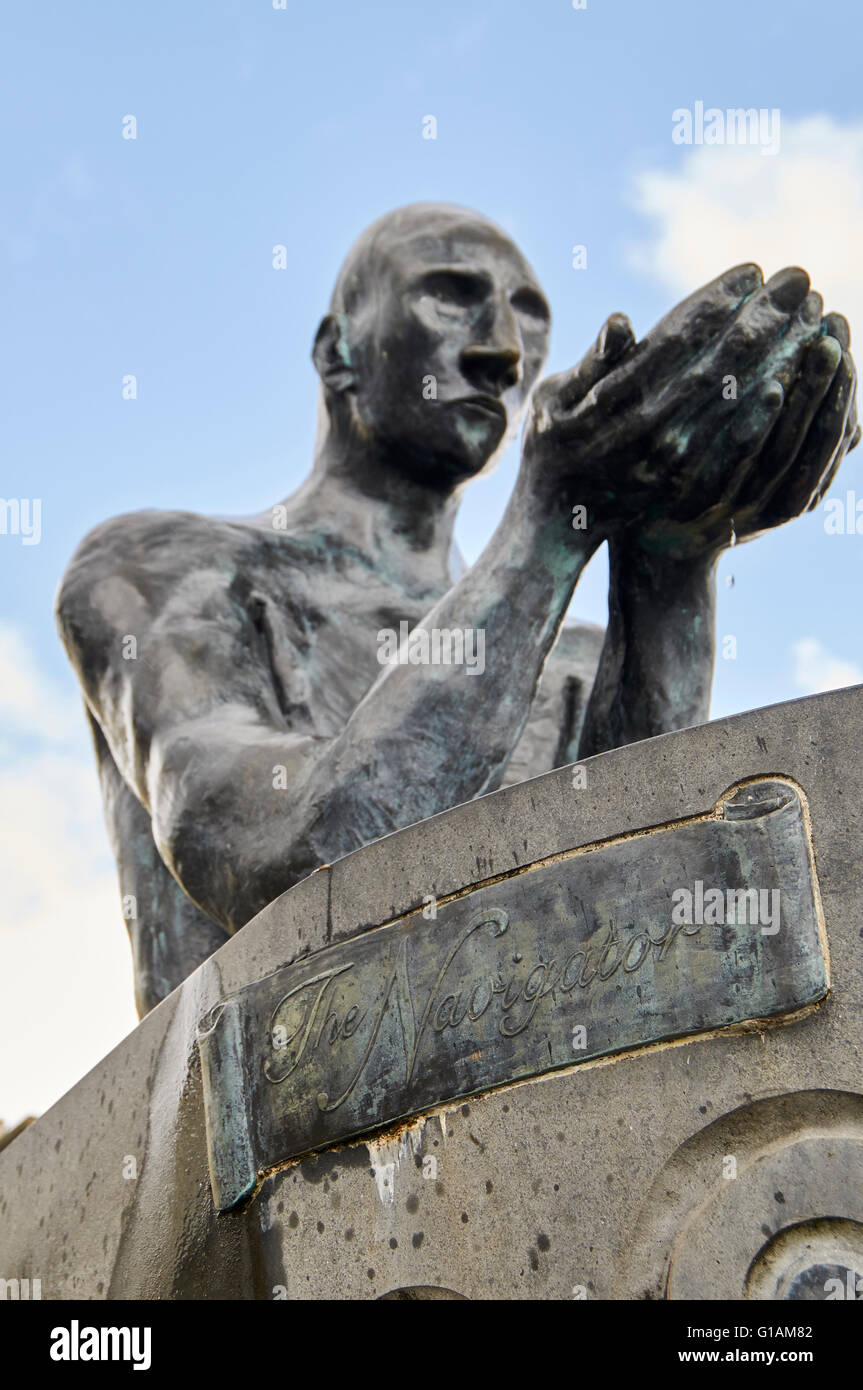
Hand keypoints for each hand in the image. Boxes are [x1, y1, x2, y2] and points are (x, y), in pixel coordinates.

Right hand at [520, 265, 857, 556]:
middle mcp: (649, 432)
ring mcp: (675, 463)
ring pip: (740, 400)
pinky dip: (774, 408)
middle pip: (719, 364)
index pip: (677, 338)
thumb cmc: (552, 446)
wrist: (558, 524)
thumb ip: (593, 363)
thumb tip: (620, 324)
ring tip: (813, 318)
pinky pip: (743, 442)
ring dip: (781, 355)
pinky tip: (799, 377)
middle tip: (801, 279)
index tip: (754, 269)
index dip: (718, 300)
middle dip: (764, 317)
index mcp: (615, 401)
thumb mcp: (554, 399)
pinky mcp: (692, 485)